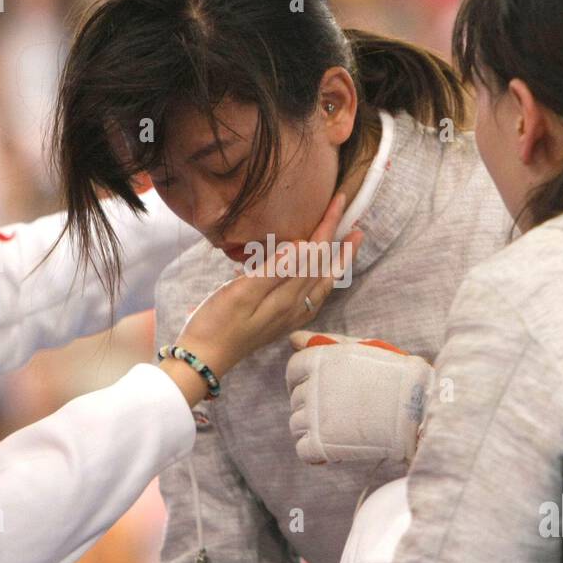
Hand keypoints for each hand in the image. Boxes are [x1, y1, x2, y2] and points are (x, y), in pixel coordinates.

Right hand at [164, 193, 362, 404]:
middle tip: (359, 228)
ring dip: (336, 265)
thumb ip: (274, 270)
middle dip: (342, 248)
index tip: (340, 202)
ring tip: (347, 250)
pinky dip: (319, 282)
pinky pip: (310, 298)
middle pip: (325, 271)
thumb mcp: (241, 293)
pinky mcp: (279, 322)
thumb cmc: (216, 323)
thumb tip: (303, 246)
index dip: (328, 227)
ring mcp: (289, 317)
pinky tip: (316, 279)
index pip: (315, 254)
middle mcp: (295, 308)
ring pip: (321, 286)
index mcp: (288, 297)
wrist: (204, 359)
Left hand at [285, 330, 432, 465]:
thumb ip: (325, 342)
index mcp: (318, 361)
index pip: (293, 370)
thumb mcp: (359, 349)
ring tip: (342, 428)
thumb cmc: (395, 374)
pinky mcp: (322, 444)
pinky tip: (334, 449)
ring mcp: (315, 416)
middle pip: (296, 399)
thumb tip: (293, 338)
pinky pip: (303, 450)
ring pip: (297, 424)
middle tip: (344, 409)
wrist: (418, 407)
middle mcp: (312, 387)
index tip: (321, 387)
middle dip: (315, 404)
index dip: (303, 379)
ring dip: (314, 428)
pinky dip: (315, 452)